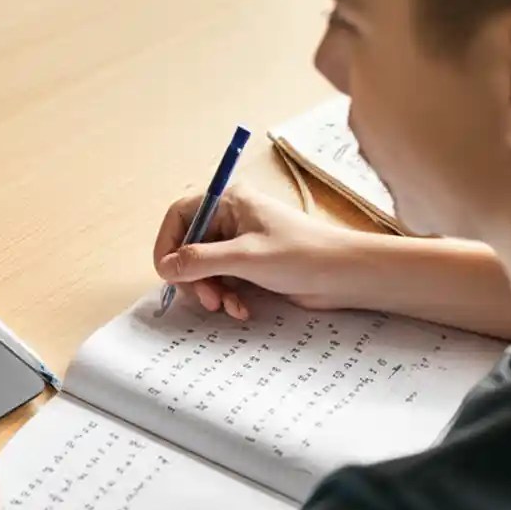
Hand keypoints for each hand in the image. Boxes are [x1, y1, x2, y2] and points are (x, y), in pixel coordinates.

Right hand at [153, 188, 365, 318]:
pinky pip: (222, 280)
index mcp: (228, 201)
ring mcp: (240, 242)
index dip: (167, 245)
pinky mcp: (250, 264)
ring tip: (228, 306)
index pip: (179, 216)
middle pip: (188, 246)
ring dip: (211, 291)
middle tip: (208, 300)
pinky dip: (226, 296)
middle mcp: (230, 218)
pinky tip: (242, 308)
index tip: (167, 274)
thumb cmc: (302, 254)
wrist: (346, 275)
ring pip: (204, 268)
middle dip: (194, 277)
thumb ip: (199, 261)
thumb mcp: (245, 257)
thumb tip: (164, 267)